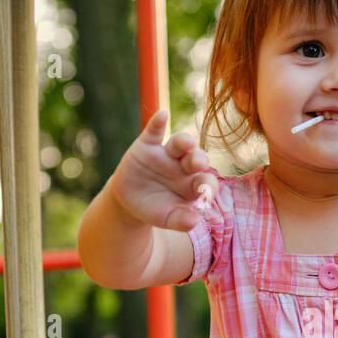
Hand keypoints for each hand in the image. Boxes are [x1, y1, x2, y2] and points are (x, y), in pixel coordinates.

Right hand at [107, 109, 220, 231]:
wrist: (129, 200)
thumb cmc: (154, 209)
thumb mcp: (167, 218)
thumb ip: (181, 220)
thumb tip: (195, 222)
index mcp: (194, 184)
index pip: (207, 182)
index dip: (208, 186)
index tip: (205, 192)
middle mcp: (184, 166)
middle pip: (196, 158)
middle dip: (198, 159)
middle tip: (198, 163)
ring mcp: (167, 154)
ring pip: (179, 143)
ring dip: (184, 142)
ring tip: (187, 143)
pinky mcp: (148, 144)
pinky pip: (154, 131)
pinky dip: (157, 122)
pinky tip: (162, 116)